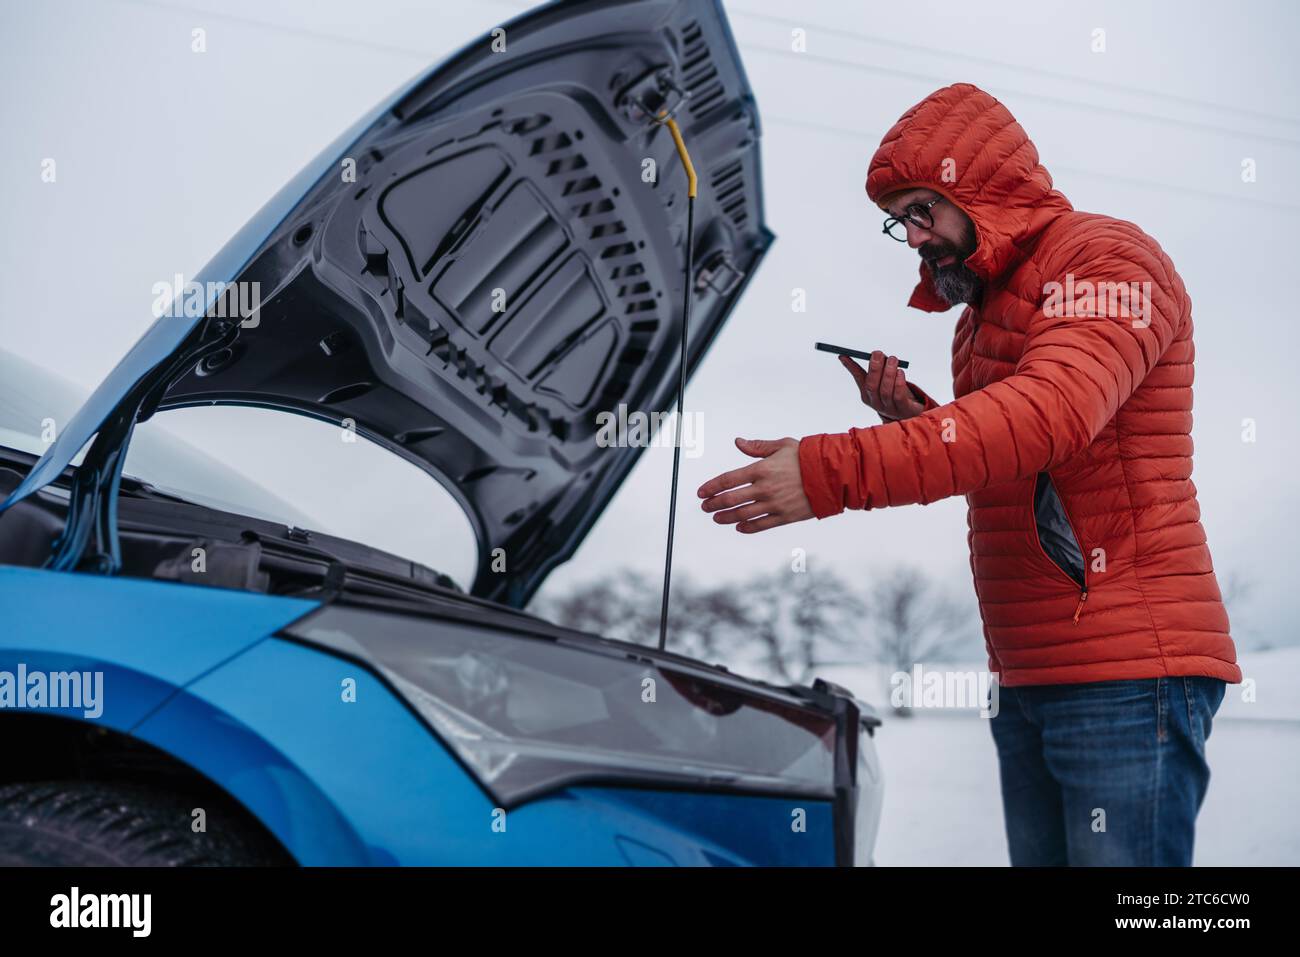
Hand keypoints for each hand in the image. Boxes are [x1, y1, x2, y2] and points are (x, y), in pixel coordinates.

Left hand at [697, 437, 813, 532]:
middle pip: (731, 499)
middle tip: (705, 507)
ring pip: (743, 515)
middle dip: (714, 504)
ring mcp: (775, 504)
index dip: (711, 487)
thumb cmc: (808, 457)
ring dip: (726, 518)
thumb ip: (757, 447)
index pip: (728, 480)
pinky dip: (748, 528)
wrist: (832, 474)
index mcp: (762, 469)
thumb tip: (738, 442)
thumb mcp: (782, 445)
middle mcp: (765, 488)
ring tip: (717, 518)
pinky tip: (739, 527)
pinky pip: (762, 525)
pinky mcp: (786, 517)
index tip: (701, 492)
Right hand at [840, 351, 923, 421]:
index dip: (851, 367)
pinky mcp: (903, 409)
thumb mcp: (884, 381)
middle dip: (874, 369)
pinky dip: (898, 383)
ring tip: (892, 359)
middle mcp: (876, 402)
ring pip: (885, 391)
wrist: (910, 413)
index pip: (858, 378)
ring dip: (888, 373)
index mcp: (868, 395)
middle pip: (871, 386)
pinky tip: (900, 372)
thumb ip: (879, 369)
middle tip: (877, 353)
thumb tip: (875, 354)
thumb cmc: (896, 393)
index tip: (844, 355)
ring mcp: (889, 408)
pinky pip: (898, 396)